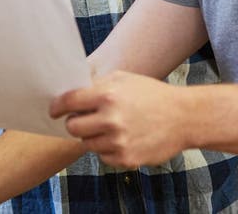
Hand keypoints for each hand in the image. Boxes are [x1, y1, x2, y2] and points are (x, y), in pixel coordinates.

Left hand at [49, 70, 189, 168]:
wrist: (183, 117)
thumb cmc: (152, 95)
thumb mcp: (124, 79)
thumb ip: (97, 85)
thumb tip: (70, 92)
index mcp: (108, 95)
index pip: (69, 101)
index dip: (57, 106)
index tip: (54, 110)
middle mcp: (111, 119)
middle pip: (73, 127)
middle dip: (75, 123)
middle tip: (83, 120)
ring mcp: (119, 141)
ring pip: (87, 143)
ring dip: (93, 136)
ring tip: (109, 127)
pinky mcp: (126, 158)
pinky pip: (103, 156)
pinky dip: (108, 149)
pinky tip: (122, 138)